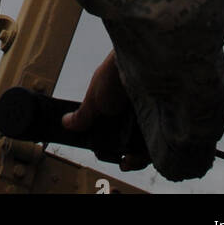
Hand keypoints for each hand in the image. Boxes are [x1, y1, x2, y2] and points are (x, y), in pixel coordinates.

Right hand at [61, 50, 150, 171]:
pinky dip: (142, 157)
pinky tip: (132, 158)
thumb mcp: (95, 97)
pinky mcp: (158, 126)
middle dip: (115, 154)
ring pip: (137, 148)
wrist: (138, 63)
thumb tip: (65, 122)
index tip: (100, 151)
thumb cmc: (114, 75)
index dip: (102, 146)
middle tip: (114, 157)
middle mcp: (129, 116)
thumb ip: (83, 115)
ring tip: (125, 162)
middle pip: (122, 143)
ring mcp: (144, 120)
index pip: (107, 134)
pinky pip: (153, 148)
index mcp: (112, 109)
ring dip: (130, 160)